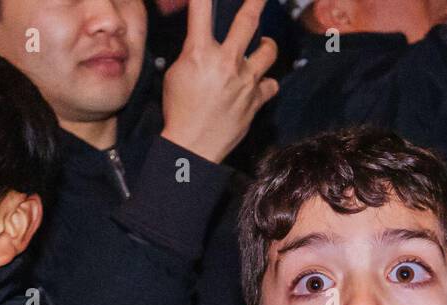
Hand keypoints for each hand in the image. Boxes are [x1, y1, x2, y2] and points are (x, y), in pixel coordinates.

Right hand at [161, 0, 278, 163]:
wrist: (192, 147)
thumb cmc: (179, 113)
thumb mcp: (175, 75)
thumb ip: (192, 54)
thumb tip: (201, 44)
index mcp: (200, 53)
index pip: (202, 10)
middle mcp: (227, 62)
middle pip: (248, 20)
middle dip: (257, 1)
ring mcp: (245, 81)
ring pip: (269, 51)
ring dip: (267, 45)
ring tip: (264, 44)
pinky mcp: (256, 100)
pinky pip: (271, 84)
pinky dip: (266, 83)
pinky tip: (260, 83)